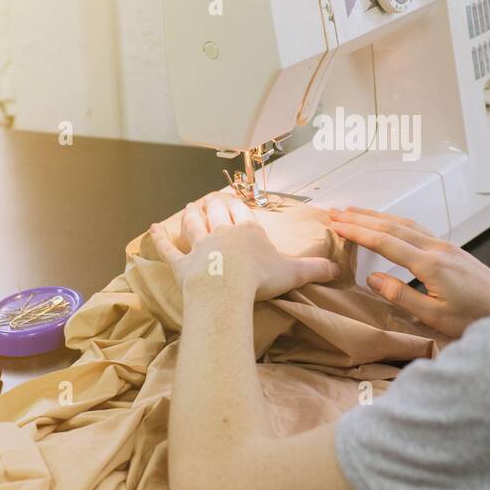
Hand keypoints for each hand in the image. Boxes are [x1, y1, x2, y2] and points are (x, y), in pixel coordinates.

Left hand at [151, 192, 339, 299]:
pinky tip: (151, 229)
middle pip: (216, 213)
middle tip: (208, 200)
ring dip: (191, 215)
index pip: (242, 213)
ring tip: (189, 207)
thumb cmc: (260, 279)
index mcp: (248, 231)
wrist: (227, 289)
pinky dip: (160, 239)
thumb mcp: (293, 273)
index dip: (237, 207)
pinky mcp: (182, 265)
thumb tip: (338, 268)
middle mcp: (222, 233)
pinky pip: (168, 249)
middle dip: (213, 206)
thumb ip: (315, 269)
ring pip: (193, 225)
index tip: (233, 202)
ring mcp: (200, 247)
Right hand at [327, 206, 489, 337]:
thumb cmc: (475, 318)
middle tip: (336, 212)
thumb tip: (372, 278)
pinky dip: (396, 221)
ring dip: (377, 216)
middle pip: (392, 226)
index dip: (358, 232)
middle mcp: (437, 248)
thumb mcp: (435, 316)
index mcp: (430, 264)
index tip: (336, 224)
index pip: (385, 242)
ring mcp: (445, 245)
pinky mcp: (451, 249)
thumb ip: (402, 297)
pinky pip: (417, 228)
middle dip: (362, 218)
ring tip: (354, 212)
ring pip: (405, 223)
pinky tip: (389, 223)